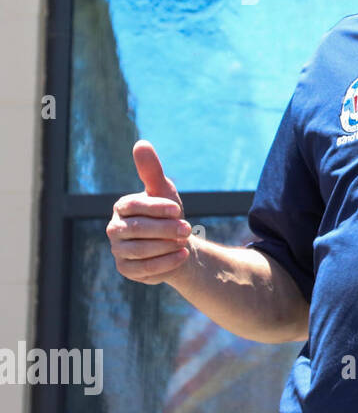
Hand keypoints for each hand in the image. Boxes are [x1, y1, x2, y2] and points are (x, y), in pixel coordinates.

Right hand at [106, 140, 192, 284]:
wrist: (176, 243)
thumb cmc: (168, 214)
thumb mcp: (163, 191)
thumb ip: (152, 171)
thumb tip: (141, 143)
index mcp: (122, 207)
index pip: (134, 205)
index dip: (156, 207)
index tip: (178, 209)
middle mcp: (114, 228)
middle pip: (137, 229)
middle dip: (165, 229)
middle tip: (187, 229)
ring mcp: (118, 250)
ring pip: (141, 250)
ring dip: (167, 246)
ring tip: (184, 242)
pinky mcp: (126, 269)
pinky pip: (143, 268)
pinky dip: (166, 262)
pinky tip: (182, 256)